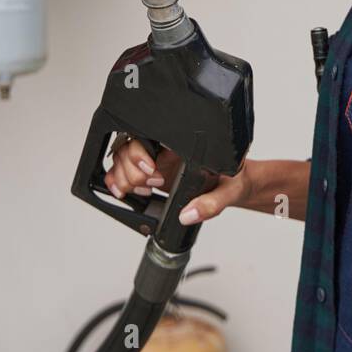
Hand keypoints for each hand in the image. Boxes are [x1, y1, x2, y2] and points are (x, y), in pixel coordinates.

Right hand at [103, 137, 256, 225]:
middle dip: (131, 171)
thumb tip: (188, 215)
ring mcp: (155, 160)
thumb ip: (211, 203)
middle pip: (128, 148)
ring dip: (122, 177)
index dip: (139, 154)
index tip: (153, 172)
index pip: (147, 136)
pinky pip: (123, 172)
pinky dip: (116, 182)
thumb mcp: (229, 190)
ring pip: (121, 159)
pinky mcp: (151, 172)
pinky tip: (126, 193)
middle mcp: (165, 148)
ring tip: (143, 191)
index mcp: (182, 143)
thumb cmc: (235, 179)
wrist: (235, 185)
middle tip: (151, 185)